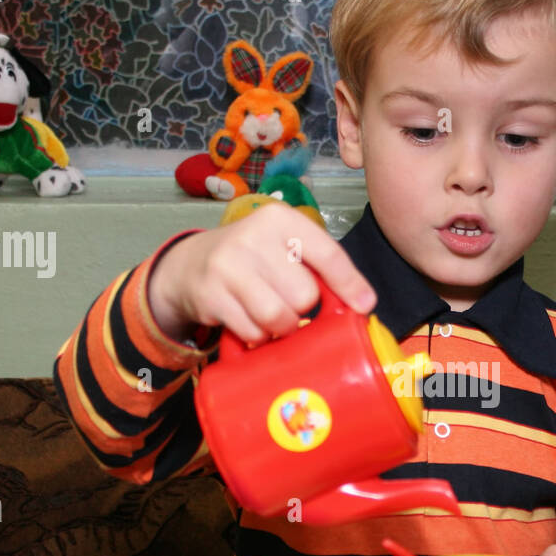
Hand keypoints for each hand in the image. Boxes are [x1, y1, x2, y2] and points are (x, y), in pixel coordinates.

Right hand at [147, 203, 376, 342]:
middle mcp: (253, 237)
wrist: (190, 264)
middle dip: (302, 308)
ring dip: (282, 327)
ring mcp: (228, 265)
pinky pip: (253, 331)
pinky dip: (258, 336)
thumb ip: (316, 266)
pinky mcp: (211, 294)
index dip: (349, 283)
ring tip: (272, 316)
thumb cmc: (251, 259)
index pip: (327, 253)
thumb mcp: (282, 248)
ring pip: (279, 317)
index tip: (365, 305)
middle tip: (287, 302)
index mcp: (280, 220)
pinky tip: (249, 321)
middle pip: (304, 294)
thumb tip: (361, 303)